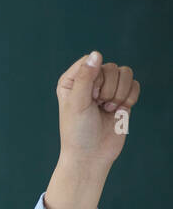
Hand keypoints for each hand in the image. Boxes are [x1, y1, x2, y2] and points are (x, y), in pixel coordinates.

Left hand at [56, 50, 139, 169]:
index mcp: (72, 81)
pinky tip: (118, 112)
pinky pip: (135, 85)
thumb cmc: (77, 131)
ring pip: (125, 73)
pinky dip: (129, 99)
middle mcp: (89, 82)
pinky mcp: (122, 98)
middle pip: (110, 67)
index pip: (91, 61)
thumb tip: (96, 53)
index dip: (94, 78)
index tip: (88, 97)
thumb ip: (86, 77)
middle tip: (97, 106)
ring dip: (118, 94)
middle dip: (107, 89)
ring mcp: (107, 89)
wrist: (91, 155)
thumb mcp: (77, 102)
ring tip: (106, 110)